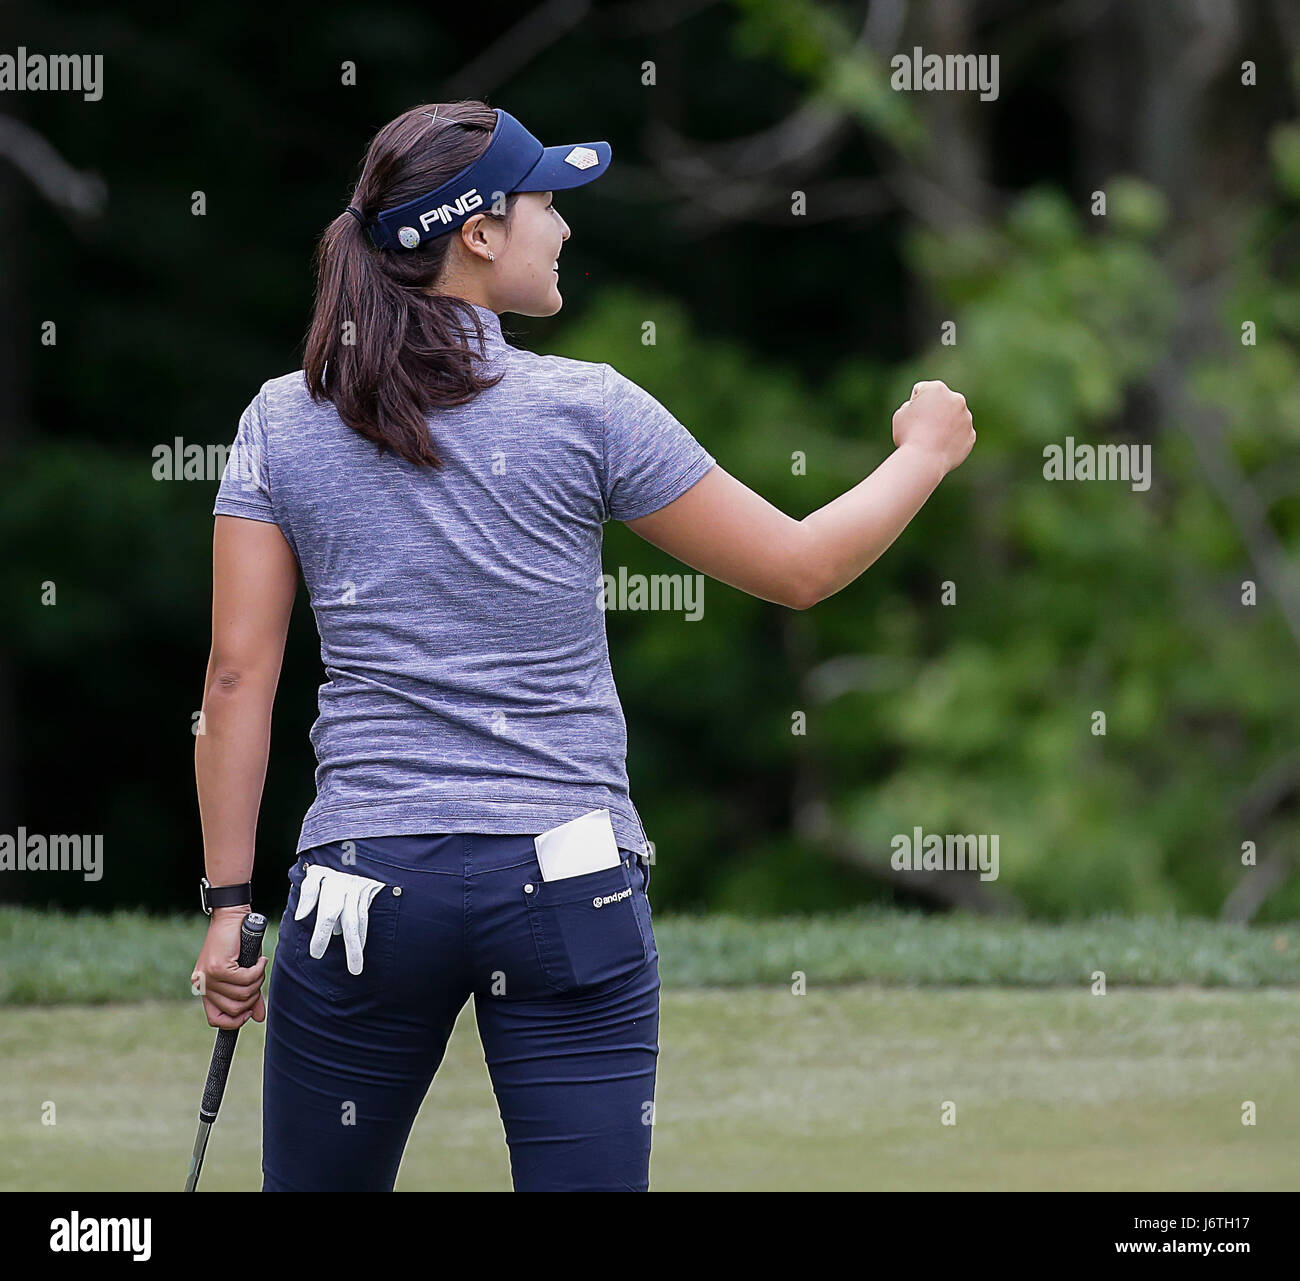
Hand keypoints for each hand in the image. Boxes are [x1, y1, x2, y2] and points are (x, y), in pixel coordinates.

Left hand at [192, 908, 266, 1029]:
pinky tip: (259, 960)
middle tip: (257, 979)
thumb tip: (259, 1017)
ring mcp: (209, 977)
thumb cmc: (237, 943)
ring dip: (257, 981)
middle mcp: (203, 985)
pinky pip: (246, 979)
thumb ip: (249, 995)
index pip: (215, 1019)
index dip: (234, 1021)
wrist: (231, 916)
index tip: (249, 1012)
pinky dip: (258, 970)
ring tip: (259, 966)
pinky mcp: (218, 967)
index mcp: (205, 988)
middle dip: (252, 997)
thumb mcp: (242, 973)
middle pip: (234, 1009)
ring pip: (242, 994)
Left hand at [296, 865, 385, 974]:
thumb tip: (300, 916)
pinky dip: (363, 933)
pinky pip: (366, 916)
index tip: (316, 954)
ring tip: (357, 966)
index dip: (322, 935)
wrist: (351, 850)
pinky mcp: (370, 891)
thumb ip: (307, 894)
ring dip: (359, 944)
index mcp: (331, 884)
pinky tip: (360, 946)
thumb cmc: (325, 871)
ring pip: (361, 921)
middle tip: (353, 969)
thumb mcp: (312, 876)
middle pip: (350, 922)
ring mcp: (362, 889)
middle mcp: (349, 887)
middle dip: (351, 947)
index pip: (328, 914)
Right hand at [892, 379, 975, 476]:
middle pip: (941, 402)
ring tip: (931, 440)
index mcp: (937, 388)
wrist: (923, 461)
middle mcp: (956, 399)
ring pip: (952, 418)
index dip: (913, 405)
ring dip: (943, 425)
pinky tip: (940, 448)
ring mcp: (966, 417)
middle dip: (933, 411)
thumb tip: (924, 408)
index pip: (921, 391)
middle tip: (921, 429)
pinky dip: (951, 440)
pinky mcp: (971, 434)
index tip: (911, 418)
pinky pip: (959, 435)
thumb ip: (912, 405)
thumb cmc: (908, 436)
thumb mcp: (900, 414)